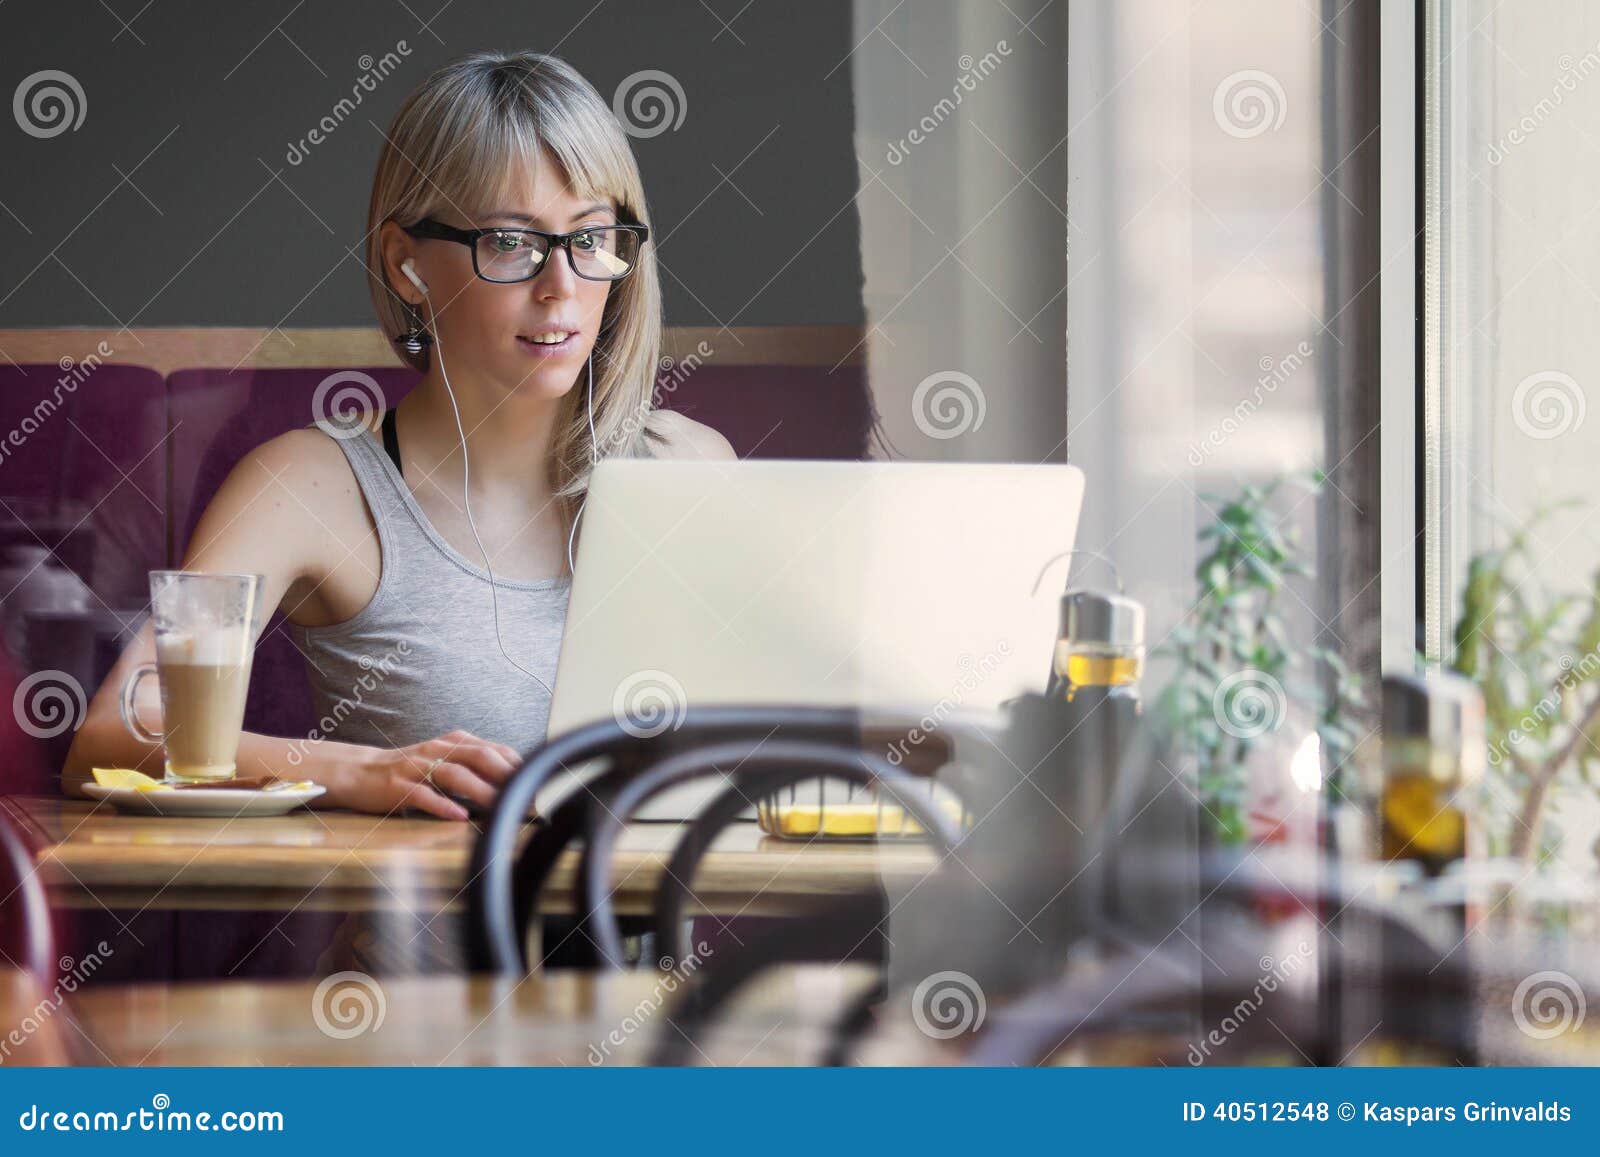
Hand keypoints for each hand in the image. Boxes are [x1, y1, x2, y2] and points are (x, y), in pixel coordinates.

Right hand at [327, 730, 524, 819]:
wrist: (359, 771)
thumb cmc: (409, 769)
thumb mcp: (443, 758)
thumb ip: (473, 764)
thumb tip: (512, 778)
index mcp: (452, 742)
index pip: (492, 749)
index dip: (515, 765)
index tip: (534, 783)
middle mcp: (437, 750)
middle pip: (477, 756)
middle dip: (504, 775)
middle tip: (523, 796)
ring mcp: (417, 767)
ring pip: (453, 774)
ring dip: (479, 791)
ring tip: (499, 806)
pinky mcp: (398, 786)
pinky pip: (423, 795)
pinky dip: (443, 805)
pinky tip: (459, 817)